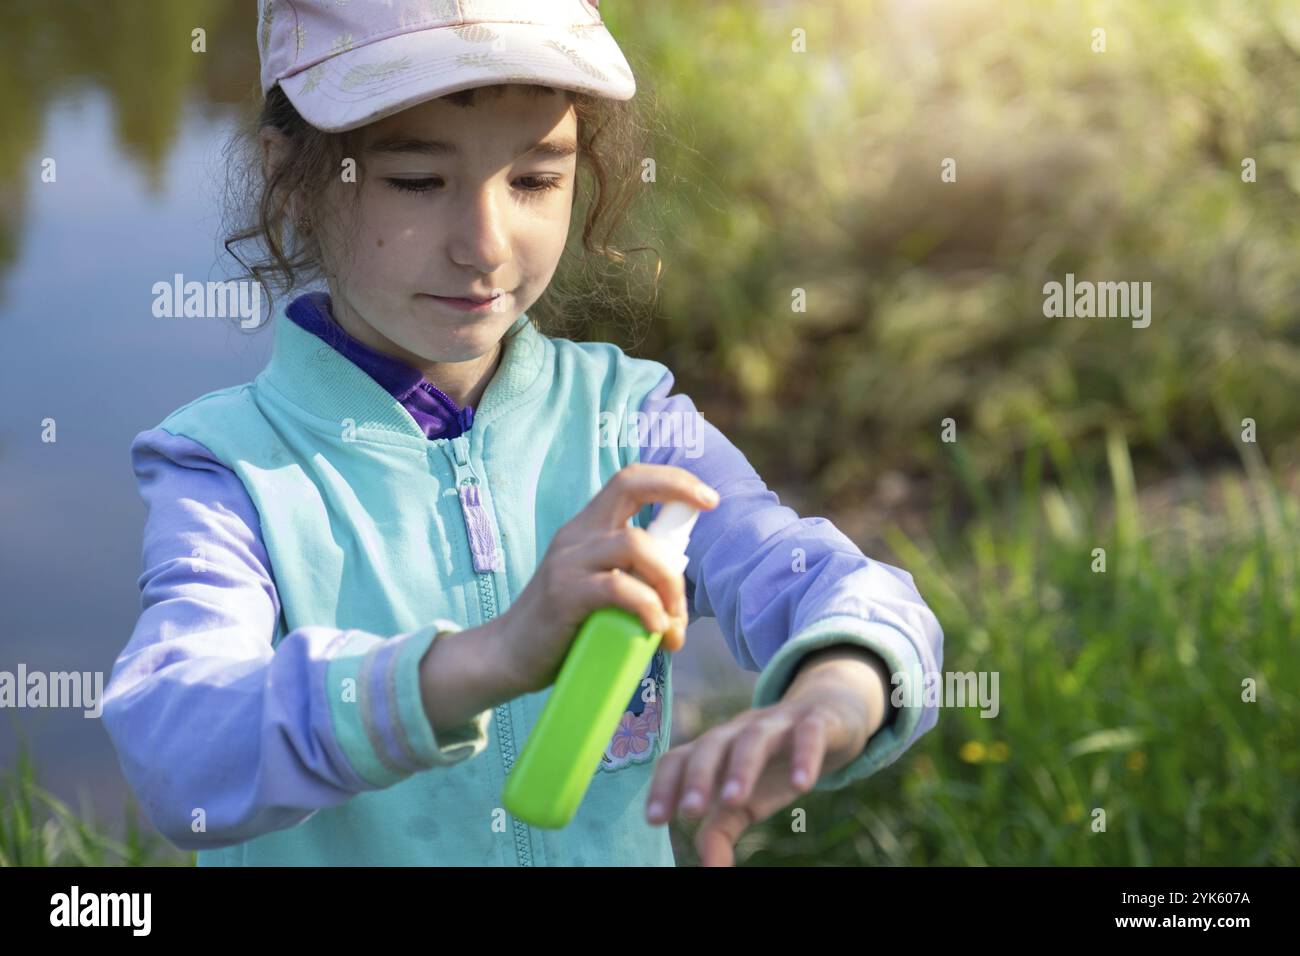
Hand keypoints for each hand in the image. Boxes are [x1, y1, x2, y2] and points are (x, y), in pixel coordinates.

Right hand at [496, 463, 719, 694]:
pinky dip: (648, 608)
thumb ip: (632, 579)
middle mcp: (577, 534)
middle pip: (630, 487)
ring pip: (634, 545)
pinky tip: (655, 630)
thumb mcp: (600, 590)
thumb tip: (681, 596)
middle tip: (699, 548)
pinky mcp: (563, 595)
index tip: (708, 499)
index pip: (629, 480)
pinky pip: (618, 588)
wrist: (509, 656)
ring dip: (669, 582)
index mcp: (588, 527)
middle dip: (677, 498)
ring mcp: (568, 562)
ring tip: (673, 621)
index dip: (672, 480)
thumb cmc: (565, 625)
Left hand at [645, 660, 884, 865]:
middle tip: (689, 812)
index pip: (679, 758)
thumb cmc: (775, 765)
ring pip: (755, 737)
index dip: (664, 785)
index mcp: (715, 748)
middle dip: (698, 777)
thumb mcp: (747, 801)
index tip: (655, 820)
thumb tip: (707, 870)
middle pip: (712, 744)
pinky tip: (802, 785)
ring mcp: (778, 722)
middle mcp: (739, 730)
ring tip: (734, 801)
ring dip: (742, 767)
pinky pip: (809, 733)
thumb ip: (720, 831)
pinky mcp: (816, 721)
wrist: (830, 719)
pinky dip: (804, 756)